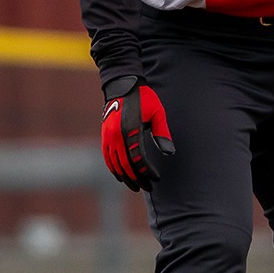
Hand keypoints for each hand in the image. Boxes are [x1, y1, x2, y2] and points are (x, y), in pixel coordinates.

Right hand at [100, 76, 174, 190]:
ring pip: (115, 164)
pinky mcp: (104, 135)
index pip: (139, 158)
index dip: (148, 171)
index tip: (156, 178)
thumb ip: (162, 133)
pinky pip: (107, 157)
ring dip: (126, 177)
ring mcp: (108, 136)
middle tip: (148, 187)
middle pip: (127, 165)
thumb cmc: (144, 98)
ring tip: (136, 186)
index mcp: (131, 129)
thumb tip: (169, 153)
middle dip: (138, 179)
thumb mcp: (157, 112)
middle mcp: (117, 135)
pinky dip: (114, 169)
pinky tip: (121, 176)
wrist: (122, 85)